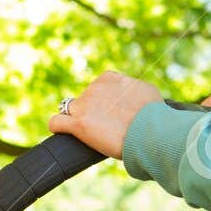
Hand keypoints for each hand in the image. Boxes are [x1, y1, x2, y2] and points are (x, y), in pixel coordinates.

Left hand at [47, 70, 163, 157]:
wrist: (151, 131)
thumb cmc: (154, 114)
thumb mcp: (146, 91)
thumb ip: (132, 89)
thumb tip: (133, 95)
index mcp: (109, 78)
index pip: (97, 86)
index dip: (102, 101)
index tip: (109, 112)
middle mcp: (95, 88)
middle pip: (84, 99)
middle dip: (91, 111)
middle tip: (103, 127)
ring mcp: (85, 106)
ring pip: (69, 109)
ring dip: (75, 118)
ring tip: (86, 132)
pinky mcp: (78, 124)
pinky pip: (56, 122)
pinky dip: (56, 126)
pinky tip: (59, 130)